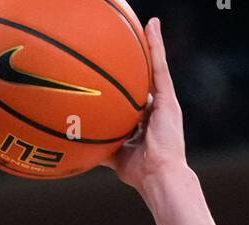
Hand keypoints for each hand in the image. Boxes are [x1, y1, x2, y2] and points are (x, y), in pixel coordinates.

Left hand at [105, 17, 187, 190]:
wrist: (159, 175)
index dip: (128, 89)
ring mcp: (164, 103)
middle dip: (139, 64)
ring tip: (147, 24)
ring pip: (155, 68)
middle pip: (146, 80)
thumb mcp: (116, 157)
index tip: (119, 78)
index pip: (136, 100)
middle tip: (128, 45)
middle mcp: (157, 110)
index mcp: (147, 124)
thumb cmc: (140, 173)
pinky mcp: (169, 98)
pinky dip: (157, 45)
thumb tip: (79, 144)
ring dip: (152, 45)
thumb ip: (102, 147)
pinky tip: (152, 25)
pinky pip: (160, 66)